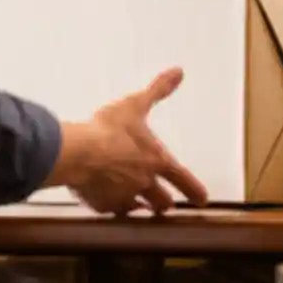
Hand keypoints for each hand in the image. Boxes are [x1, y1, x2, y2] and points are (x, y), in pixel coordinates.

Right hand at [47, 68, 207, 215]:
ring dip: (141, 207)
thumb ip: (158, 90)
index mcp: (156, 161)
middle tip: (165, 203)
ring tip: (138, 207)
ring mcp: (123, 197)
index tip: (202, 199)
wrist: (79, 152)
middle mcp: (144, 183)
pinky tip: (107, 201)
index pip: (183, 180)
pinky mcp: (102, 205)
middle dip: (164, 203)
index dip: (195, 189)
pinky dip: (112, 206)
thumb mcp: (135, 105)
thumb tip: (178, 72)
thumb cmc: (109, 129)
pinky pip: (112, 210)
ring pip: (138, 209)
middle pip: (162, 202)